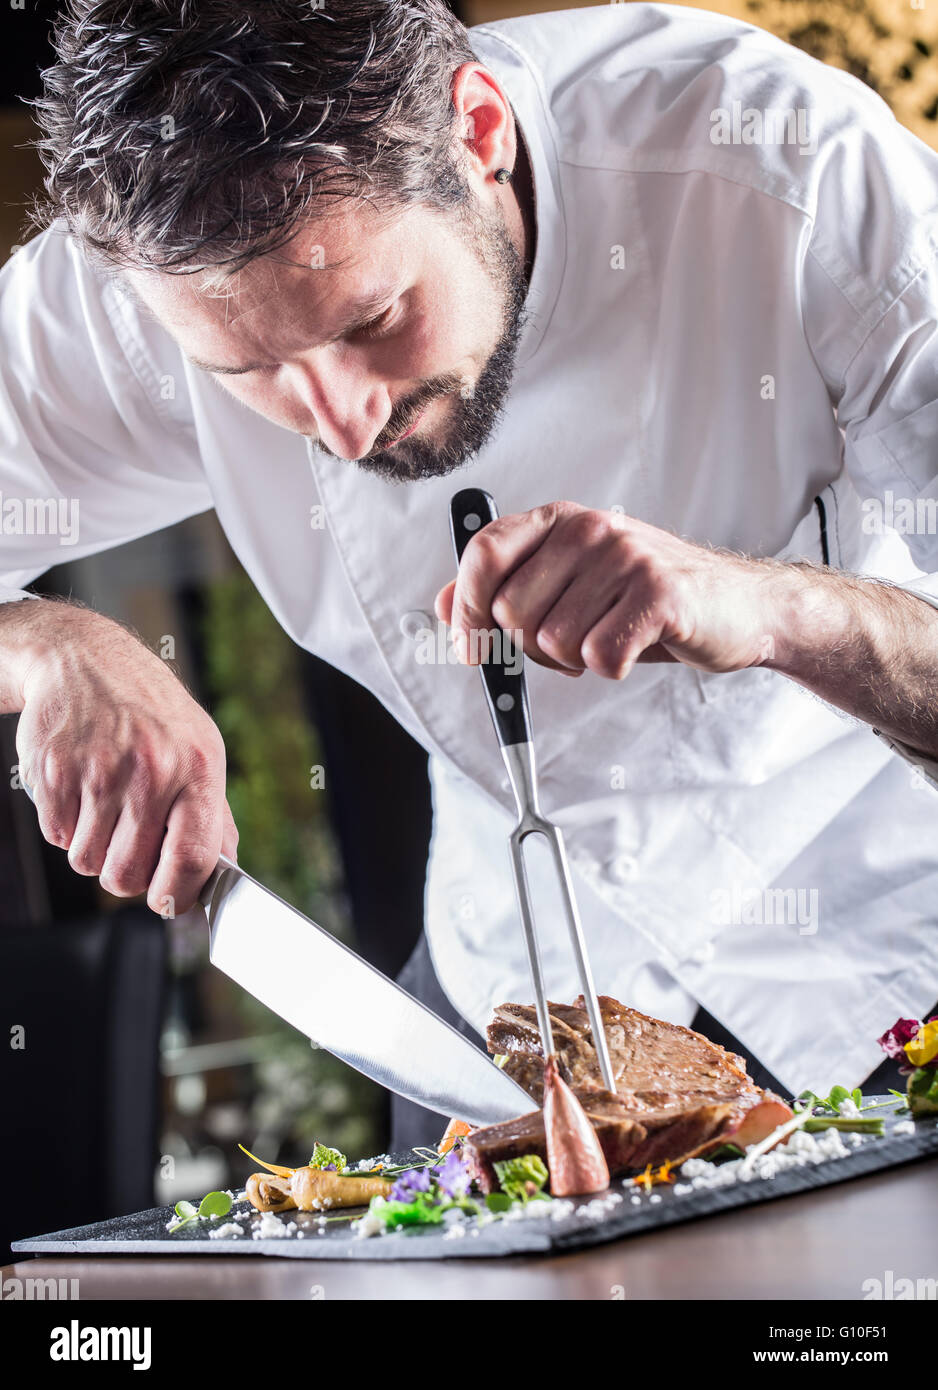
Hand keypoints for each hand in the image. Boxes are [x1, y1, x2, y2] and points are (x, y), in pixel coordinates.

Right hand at [3, 601, 236, 914]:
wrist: (86, 659)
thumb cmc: (151, 713)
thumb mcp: (200, 749)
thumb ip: (213, 816)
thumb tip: (224, 876)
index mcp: (198, 767)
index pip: (193, 858)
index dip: (176, 895)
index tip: (166, 901)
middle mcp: (151, 768)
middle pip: (126, 874)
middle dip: (124, 873)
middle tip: (125, 845)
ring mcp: (99, 769)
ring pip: (86, 860)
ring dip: (91, 847)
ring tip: (103, 805)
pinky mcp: (54, 770)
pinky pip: (55, 837)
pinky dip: (63, 826)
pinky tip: (78, 789)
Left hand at [434, 501, 806, 679]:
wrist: (738, 608)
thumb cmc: (648, 599)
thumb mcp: (571, 585)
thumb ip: (505, 590)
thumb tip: (443, 606)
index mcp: (559, 521)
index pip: (483, 554)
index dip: (464, 607)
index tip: (469, 647)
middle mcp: (588, 528)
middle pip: (511, 612)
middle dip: (534, 647)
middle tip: (573, 641)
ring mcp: (625, 556)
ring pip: (554, 642)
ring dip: (577, 660)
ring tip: (611, 637)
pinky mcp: (658, 593)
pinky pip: (599, 656)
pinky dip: (612, 668)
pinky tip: (636, 647)